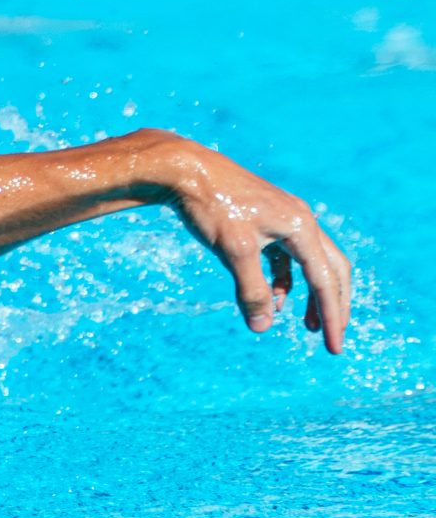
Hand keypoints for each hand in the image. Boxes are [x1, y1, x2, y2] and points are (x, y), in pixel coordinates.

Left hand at [152, 133, 351, 351]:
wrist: (184, 170)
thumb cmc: (210, 207)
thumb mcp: (233, 252)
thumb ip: (251, 291)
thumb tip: (263, 327)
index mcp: (301, 227)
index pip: (325, 280)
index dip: (331, 316)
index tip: (333, 347)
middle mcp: (300, 220)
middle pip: (330, 270)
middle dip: (331, 305)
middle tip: (330, 338)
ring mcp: (284, 218)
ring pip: (309, 263)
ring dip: (308, 294)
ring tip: (304, 324)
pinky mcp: (265, 220)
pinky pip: (286, 256)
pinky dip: (284, 279)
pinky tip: (275, 299)